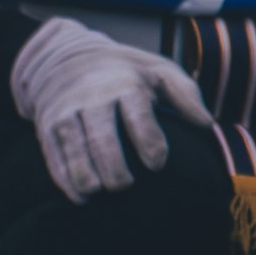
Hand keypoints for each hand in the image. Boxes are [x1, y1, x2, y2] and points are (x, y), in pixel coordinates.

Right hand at [11, 15, 220, 204]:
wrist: (66, 57)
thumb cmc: (126, 72)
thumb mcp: (159, 71)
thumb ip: (186, 95)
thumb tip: (208, 123)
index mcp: (126, 84)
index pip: (137, 113)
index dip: (148, 140)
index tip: (157, 164)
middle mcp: (93, 97)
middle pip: (101, 136)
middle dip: (112, 164)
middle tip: (125, 185)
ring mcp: (67, 112)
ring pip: (73, 147)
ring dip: (84, 174)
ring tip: (98, 192)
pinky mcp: (47, 127)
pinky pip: (53, 155)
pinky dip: (64, 178)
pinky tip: (80, 197)